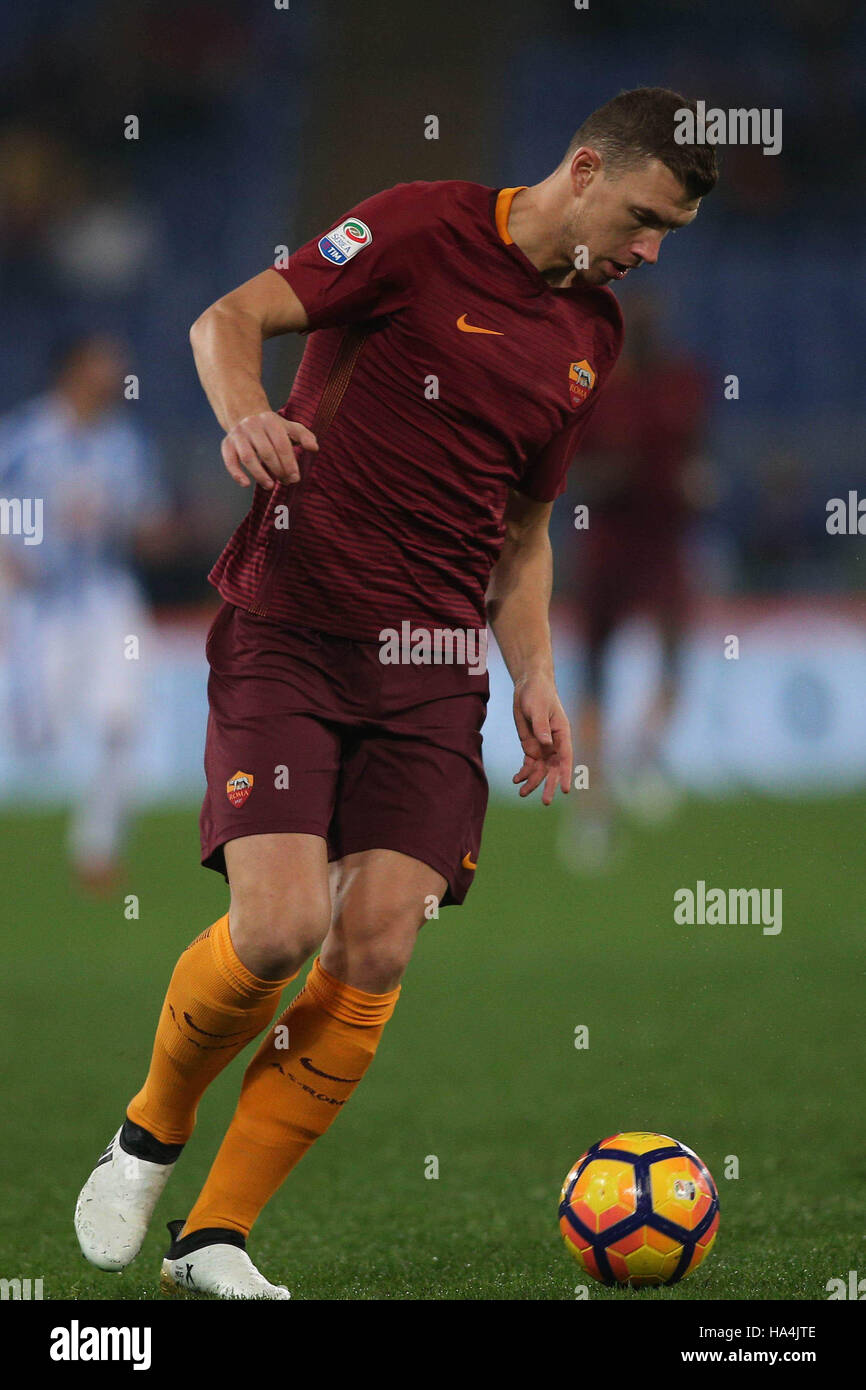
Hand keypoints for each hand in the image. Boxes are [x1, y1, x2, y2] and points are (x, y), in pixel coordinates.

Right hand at [221, 411, 318, 489]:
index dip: (289, 463)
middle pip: (266, 452)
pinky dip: (236, 474)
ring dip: (259, 474)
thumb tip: (314, 448)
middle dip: (278, 470)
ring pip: (248, 458)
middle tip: (286, 482)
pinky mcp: (227, 444)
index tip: (295, 478)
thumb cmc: (273, 428)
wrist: (246, 416)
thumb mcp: (289, 428)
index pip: (282, 444)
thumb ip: (304, 436)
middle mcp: (252, 425)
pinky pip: (229, 461)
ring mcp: (238, 435)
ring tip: (270, 486)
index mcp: (270, 420)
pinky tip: (246, 484)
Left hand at [511, 674, 572, 804]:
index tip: (565, 790)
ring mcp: (542, 746)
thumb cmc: (538, 695)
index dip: (565, 774)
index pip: (566, 758)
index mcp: (562, 734)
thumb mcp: (538, 709)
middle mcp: (554, 744)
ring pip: (540, 770)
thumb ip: (541, 727)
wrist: (528, 687)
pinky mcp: (531, 746)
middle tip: (545, 802)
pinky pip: (528, 764)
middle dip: (549, 785)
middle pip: (553, 769)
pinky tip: (516, 780)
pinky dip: (523, 773)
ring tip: (522, 794)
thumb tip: (546, 744)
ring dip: (533, 782)